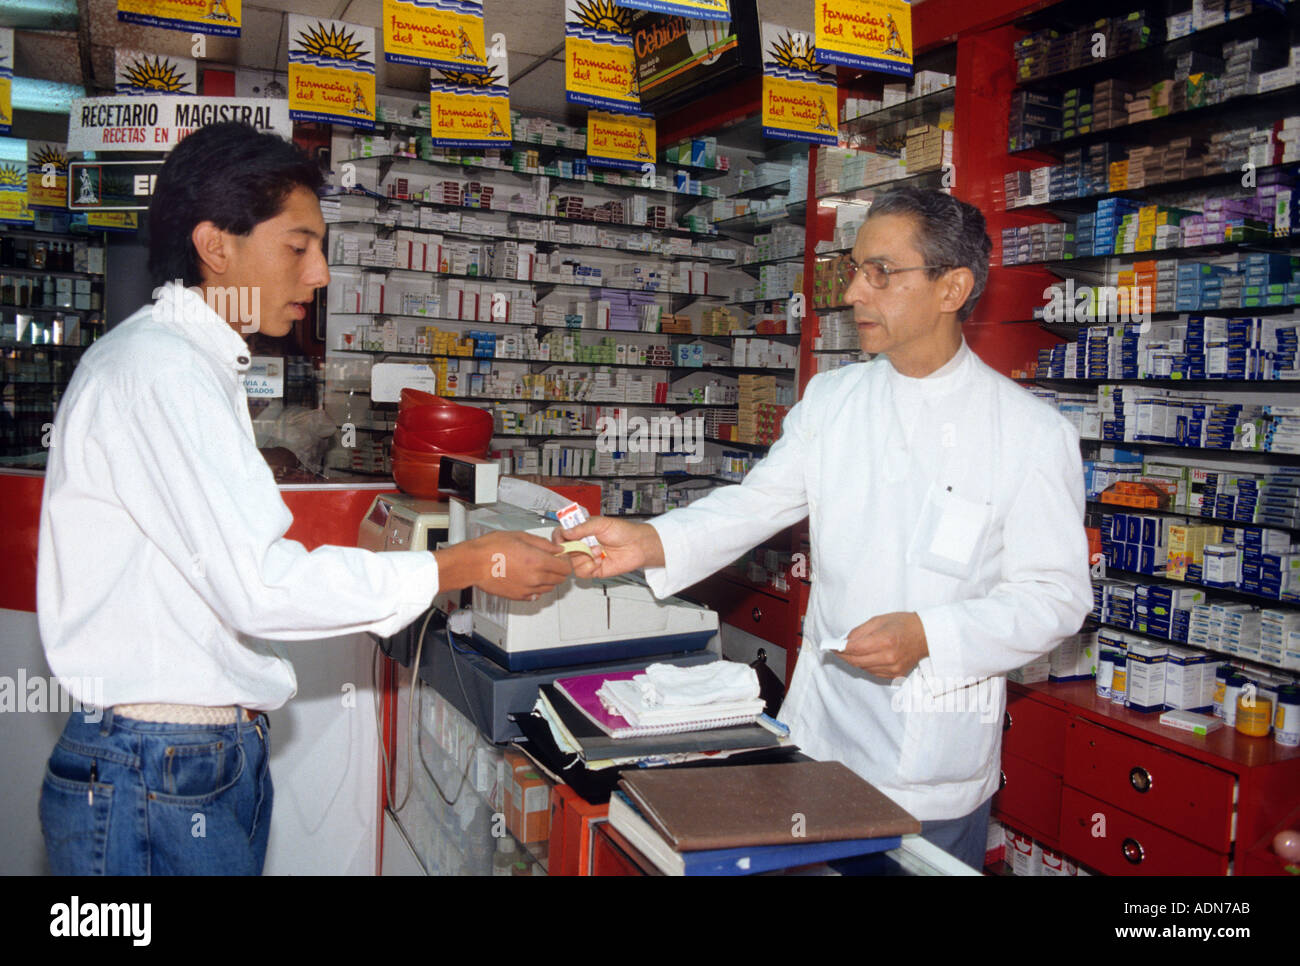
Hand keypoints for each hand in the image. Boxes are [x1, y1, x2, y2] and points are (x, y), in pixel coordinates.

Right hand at [438, 530, 573, 600]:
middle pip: (560, 579)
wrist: (473, 564)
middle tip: (551, 561)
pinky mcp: (518, 597)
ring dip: (548, 579)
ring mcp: (527, 589)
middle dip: (559, 570)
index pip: (565, 567)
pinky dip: (536, 588)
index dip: (565, 561)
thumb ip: (542, 544)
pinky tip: (528, 578)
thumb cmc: (491, 548)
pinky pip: (535, 595)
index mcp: (538, 561)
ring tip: (537, 568)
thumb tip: (556, 548)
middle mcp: (536, 578)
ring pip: (549, 588)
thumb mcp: (520, 536)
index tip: (561, 556)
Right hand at [551, 516, 664, 578]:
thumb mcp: (601, 524)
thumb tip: (565, 532)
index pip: (562, 535)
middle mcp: (582, 545)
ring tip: (598, 551)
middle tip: (583, 546)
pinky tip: (600, 560)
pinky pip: (582, 572)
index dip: (559, 538)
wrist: (638, 546)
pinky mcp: (593, 570)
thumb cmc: (623, 531)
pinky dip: (589, 567)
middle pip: (564, 551)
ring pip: (572, 563)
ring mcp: (587, 558)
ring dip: (585, 557)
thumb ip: (582, 528)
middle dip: (573, 549)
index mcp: (582, 531)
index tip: (562, 539)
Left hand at [835, 612, 928, 678]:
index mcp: (885, 640)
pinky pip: (873, 672)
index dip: (840, 649)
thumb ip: (860, 631)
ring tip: (848, 653)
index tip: (831, 647)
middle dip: (843, 656)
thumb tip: (844, 641)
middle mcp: (889, 657)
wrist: (926, 635)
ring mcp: (893, 668)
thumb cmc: (903, 624)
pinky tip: (864, 658)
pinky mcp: (895, 675)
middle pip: (857, 661)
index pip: (855, 649)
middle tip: (835, 651)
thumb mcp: (879, 620)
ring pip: (863, 668)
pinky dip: (865, 666)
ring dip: (854, 661)